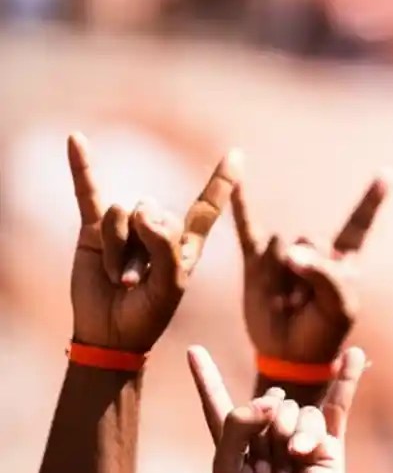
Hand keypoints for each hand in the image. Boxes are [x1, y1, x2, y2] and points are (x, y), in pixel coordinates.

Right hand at [67, 133, 238, 351]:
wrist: (111, 332)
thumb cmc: (148, 313)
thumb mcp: (170, 285)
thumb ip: (164, 245)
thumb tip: (141, 209)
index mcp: (186, 242)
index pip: (207, 207)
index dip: (222, 181)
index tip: (238, 155)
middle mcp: (157, 228)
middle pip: (155, 212)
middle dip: (144, 249)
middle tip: (138, 282)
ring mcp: (126, 226)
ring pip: (123, 214)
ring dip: (119, 252)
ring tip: (120, 278)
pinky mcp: (94, 229)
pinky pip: (88, 191)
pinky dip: (81, 166)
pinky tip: (75, 139)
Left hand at [188, 345, 366, 472]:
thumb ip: (237, 427)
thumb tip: (275, 395)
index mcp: (235, 442)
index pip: (217, 402)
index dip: (205, 377)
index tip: (192, 350)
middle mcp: (268, 435)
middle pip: (267, 402)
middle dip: (266, 432)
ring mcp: (300, 438)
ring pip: (296, 410)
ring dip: (291, 441)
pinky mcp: (329, 446)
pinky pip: (338, 406)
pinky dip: (348, 379)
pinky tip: (356, 355)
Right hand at [232, 174, 387, 363]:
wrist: (290, 354)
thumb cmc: (323, 331)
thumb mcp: (338, 307)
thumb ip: (322, 276)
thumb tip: (290, 254)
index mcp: (343, 259)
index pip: (359, 224)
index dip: (373, 199)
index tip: (389, 174)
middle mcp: (315, 251)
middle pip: (311, 239)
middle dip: (308, 271)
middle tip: (306, 304)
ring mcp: (285, 255)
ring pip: (282, 246)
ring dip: (284, 279)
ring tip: (287, 303)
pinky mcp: (258, 262)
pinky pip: (247, 228)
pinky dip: (241, 201)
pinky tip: (235, 169)